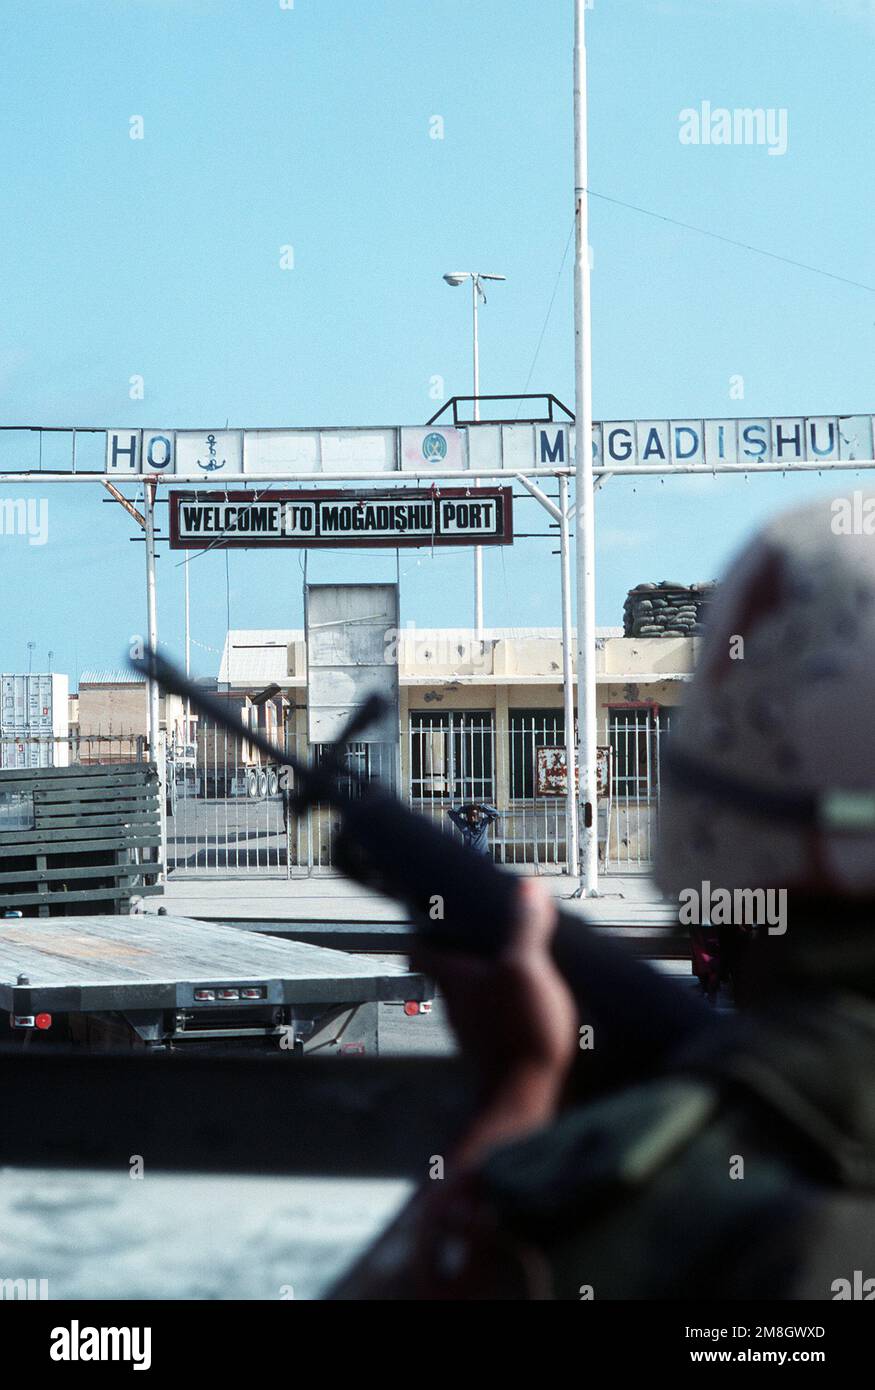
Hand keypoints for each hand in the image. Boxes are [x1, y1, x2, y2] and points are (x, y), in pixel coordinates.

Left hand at [412, 879, 577, 1160]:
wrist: (526, 1098)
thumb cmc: (519, 1031)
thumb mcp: (525, 968)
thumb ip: (524, 927)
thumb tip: (527, 888)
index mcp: (454, 976)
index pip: (419, 950)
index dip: (421, 930)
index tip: (428, 915)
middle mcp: (456, 1002)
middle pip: (445, 970)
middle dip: (460, 950)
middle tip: (479, 931)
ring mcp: (473, 1028)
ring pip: (468, 993)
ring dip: (484, 976)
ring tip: (510, 960)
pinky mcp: (493, 1048)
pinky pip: (492, 1016)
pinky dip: (503, 1004)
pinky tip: (528, 1001)